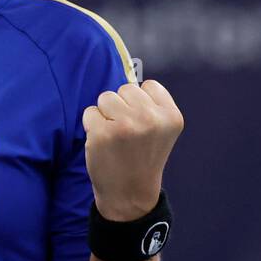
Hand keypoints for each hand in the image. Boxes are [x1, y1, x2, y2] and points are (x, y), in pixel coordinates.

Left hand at [82, 79, 183, 220]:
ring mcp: (126, 126)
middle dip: (121, 108)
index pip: (148, 86)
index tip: (142, 127)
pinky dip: (92, 126)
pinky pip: (90, 112)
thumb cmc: (141, 157)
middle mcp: (151, 119)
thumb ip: (150, 102)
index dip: (140, 104)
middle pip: (125, 89)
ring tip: (115, 138)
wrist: (129, 194)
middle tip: (127, 136)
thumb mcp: (158, 129)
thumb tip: (128, 66)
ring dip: (105, 114)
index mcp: (171, 116)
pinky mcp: (102, 134)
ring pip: (105, 97)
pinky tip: (103, 144)